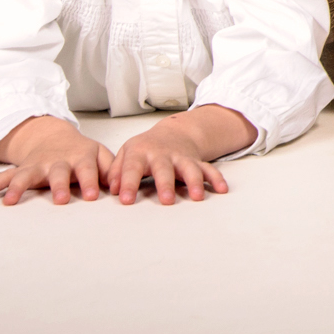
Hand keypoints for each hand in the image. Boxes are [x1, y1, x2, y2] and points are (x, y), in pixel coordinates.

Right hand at [0, 116, 111, 205]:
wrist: (52, 137)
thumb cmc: (81, 153)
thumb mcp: (100, 155)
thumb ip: (111, 170)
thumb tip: (120, 188)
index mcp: (81, 158)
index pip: (88, 169)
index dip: (90, 181)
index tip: (92, 197)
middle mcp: (57, 162)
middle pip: (58, 173)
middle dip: (59, 186)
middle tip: (61, 200)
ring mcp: (37, 165)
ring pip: (26, 176)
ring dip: (18, 188)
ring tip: (10, 202)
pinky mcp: (21, 170)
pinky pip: (5, 177)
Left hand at [111, 104, 254, 203]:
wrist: (173, 132)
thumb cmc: (145, 148)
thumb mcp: (125, 153)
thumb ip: (116, 170)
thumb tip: (111, 189)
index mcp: (140, 152)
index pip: (131, 168)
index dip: (128, 184)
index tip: (125, 200)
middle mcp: (162, 155)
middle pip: (164, 169)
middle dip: (166, 184)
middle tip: (167, 200)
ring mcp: (181, 158)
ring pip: (189, 169)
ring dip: (195, 182)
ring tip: (197, 197)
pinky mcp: (196, 162)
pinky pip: (208, 169)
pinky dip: (216, 178)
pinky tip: (222, 189)